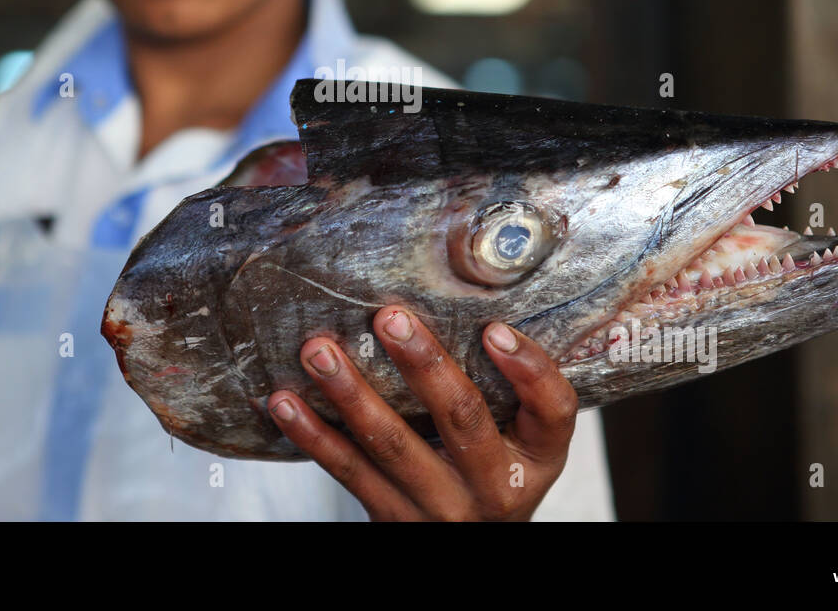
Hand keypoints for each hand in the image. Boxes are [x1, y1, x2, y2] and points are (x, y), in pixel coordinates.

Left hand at [265, 306, 577, 520]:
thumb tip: (455, 293)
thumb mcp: (521, 440)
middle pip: (462, 420)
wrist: (470, 545)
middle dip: (423, 365)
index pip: (552, 410)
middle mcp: (495, 487)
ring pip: (393, 445)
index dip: (529, 369)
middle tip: (389, 317)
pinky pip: (348, 472)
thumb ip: (505, 388)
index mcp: (537, 457)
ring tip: (318, 352)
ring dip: (350, 393)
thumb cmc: (492, 473)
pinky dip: (312, 434)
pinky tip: (284, 401)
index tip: (494, 329)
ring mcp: (442, 507)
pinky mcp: (393, 518)